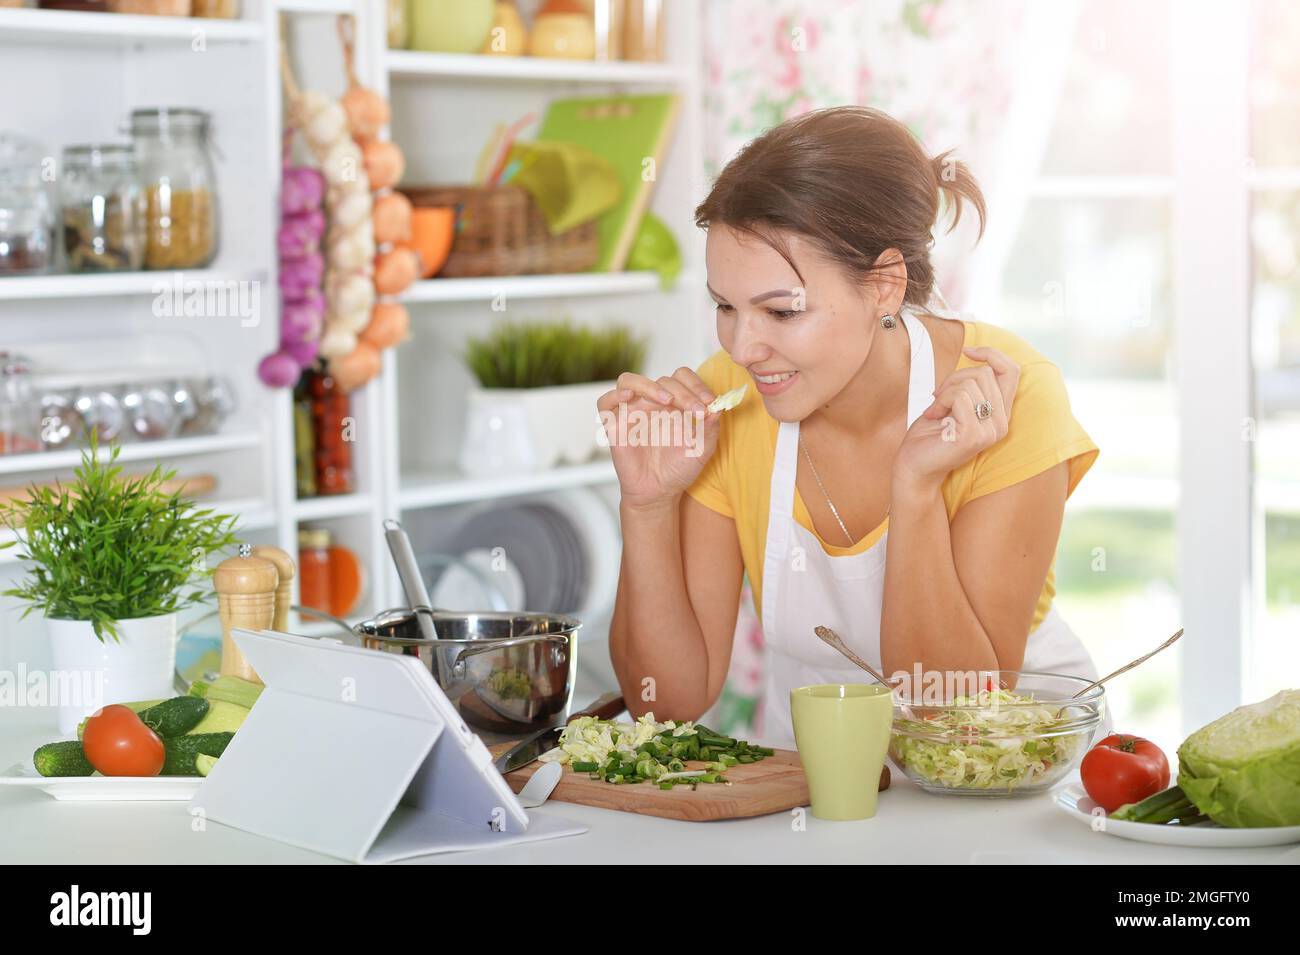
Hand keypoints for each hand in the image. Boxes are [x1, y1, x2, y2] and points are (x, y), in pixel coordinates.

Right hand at [597, 367, 721, 509]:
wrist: (659, 492)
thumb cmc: (679, 469)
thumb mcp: (702, 448)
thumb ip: (711, 427)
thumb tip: (717, 406)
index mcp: (674, 403)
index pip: (682, 378)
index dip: (697, 385)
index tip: (710, 402)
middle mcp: (652, 403)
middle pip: (663, 380)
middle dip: (684, 393)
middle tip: (697, 411)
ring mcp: (632, 412)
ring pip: (629, 381)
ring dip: (649, 386)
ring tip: (667, 400)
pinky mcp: (614, 425)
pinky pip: (605, 402)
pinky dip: (614, 395)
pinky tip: (629, 398)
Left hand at [892, 346, 1019, 492]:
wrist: (914, 466)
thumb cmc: (930, 433)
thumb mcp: (954, 402)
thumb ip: (970, 384)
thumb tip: (975, 353)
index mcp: (1000, 413)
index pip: (1013, 371)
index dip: (992, 354)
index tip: (968, 350)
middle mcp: (1001, 423)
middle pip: (986, 373)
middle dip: (956, 377)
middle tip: (937, 395)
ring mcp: (990, 431)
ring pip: (971, 383)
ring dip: (945, 391)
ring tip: (935, 409)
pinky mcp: (974, 436)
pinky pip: (960, 397)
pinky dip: (941, 400)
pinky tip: (933, 416)